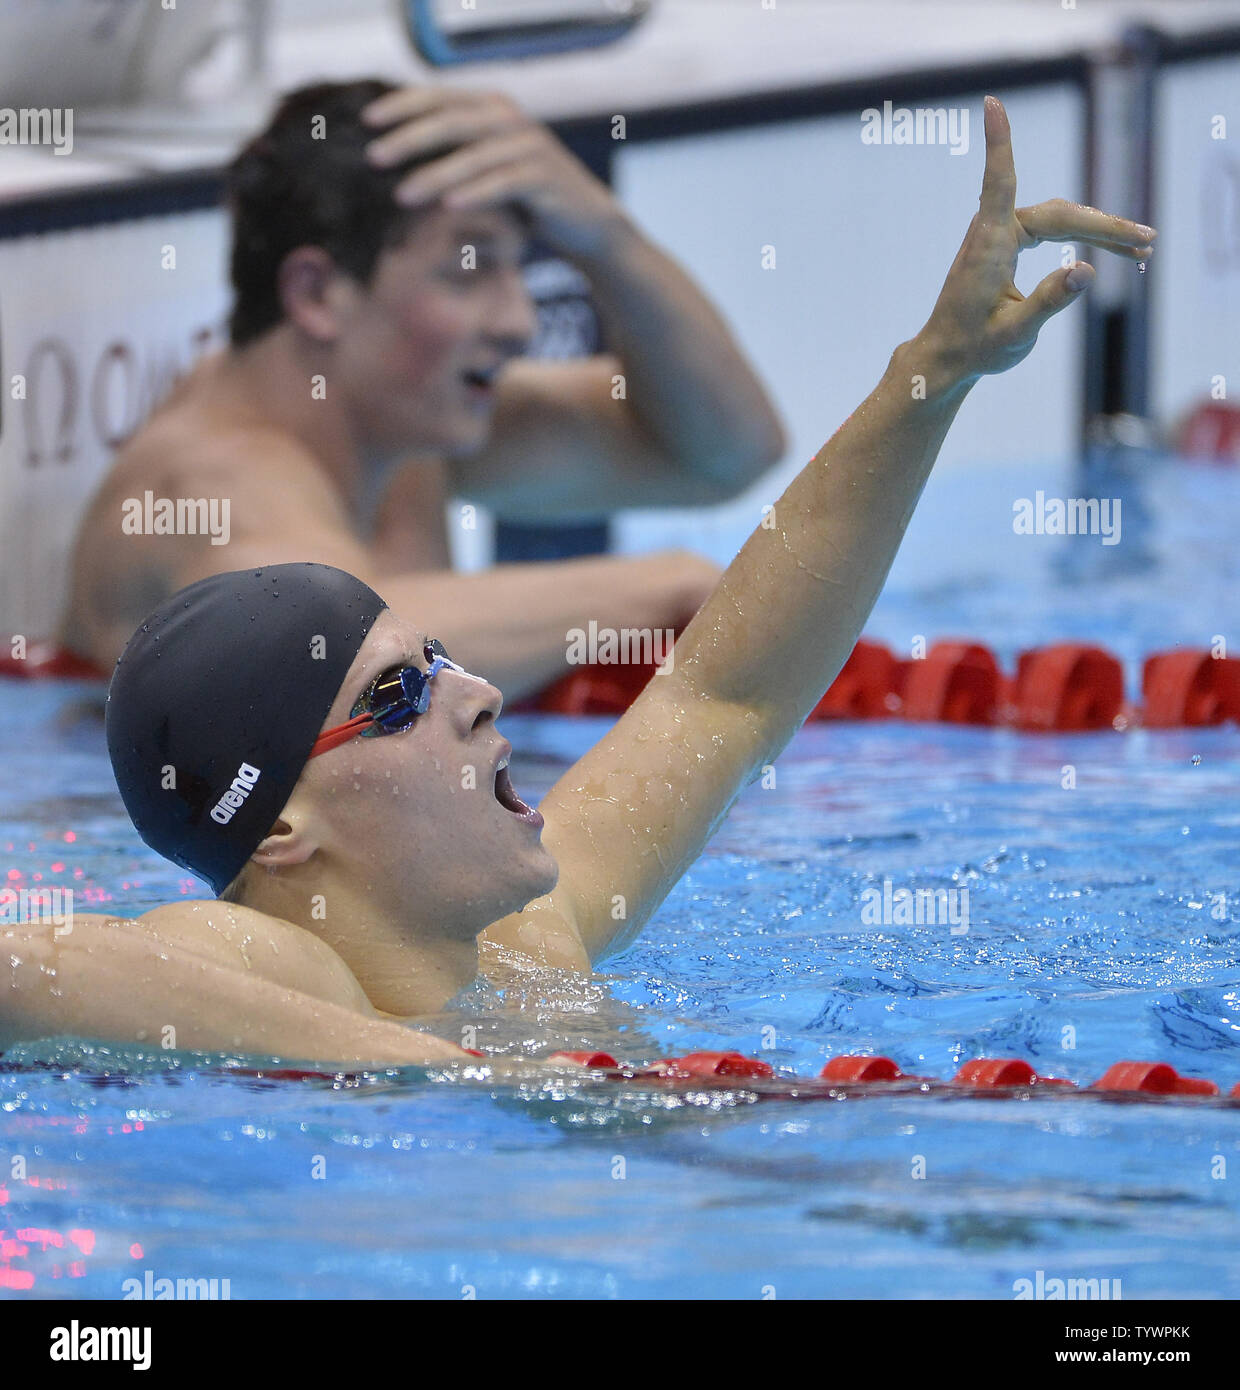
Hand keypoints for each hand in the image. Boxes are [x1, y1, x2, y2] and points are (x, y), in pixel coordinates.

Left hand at [361, 86, 628, 260]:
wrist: (584, 223)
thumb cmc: (526, 198)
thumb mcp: (487, 168)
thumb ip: (454, 152)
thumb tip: (397, 152)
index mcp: (492, 108)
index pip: (440, 97)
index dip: (402, 105)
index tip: (366, 121)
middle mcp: (510, 120)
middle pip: (451, 121)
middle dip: (408, 139)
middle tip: (373, 158)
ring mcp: (530, 147)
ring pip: (473, 155)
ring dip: (434, 175)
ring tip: (402, 195)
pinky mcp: (545, 179)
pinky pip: (503, 184)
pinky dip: (475, 194)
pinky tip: (449, 208)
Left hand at [916, 96, 1154, 384]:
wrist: (947, 357)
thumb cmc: (974, 347)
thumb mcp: (1016, 334)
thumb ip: (1049, 302)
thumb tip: (1088, 269)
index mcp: (988, 245)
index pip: (998, 183)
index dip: (999, 143)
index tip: (991, 104)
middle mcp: (993, 232)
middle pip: (1059, 214)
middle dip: (1105, 226)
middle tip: (1148, 242)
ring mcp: (1000, 236)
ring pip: (1060, 222)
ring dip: (1100, 232)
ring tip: (1141, 251)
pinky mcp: (1006, 245)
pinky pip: (1052, 231)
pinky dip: (1081, 237)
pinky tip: (1109, 251)